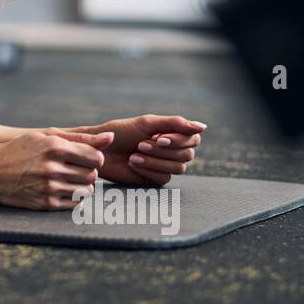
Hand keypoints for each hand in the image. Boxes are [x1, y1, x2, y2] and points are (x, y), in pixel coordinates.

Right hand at [0, 130, 112, 209]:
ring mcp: (49, 187)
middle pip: (92, 175)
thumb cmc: (18, 150)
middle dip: (89, 172)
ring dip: (82, 185)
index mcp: (54, 147)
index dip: (95, 158)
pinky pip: (75, 204)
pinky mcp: (45, 203)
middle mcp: (52, 168)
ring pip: (86, 190)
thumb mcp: (44, 137)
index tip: (86, 158)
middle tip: (76, 169)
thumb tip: (110, 137)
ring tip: (70, 179)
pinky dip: (74, 197)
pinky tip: (64, 189)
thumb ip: (79, 138)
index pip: (95, 157)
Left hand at [67, 114, 206, 186]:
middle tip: (140, 145)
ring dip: (154, 161)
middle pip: (188, 155)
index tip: (158, 138)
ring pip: (178, 168)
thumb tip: (204, 127)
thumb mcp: (147, 123)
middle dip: (163, 151)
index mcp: (172, 134)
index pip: (193, 139)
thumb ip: (175, 123)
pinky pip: (164, 178)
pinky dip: (147, 170)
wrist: (100, 149)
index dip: (179, 141)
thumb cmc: (121, 132)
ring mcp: (164, 165)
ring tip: (133, 155)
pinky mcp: (155, 179)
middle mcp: (172, 150)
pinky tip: (133, 165)